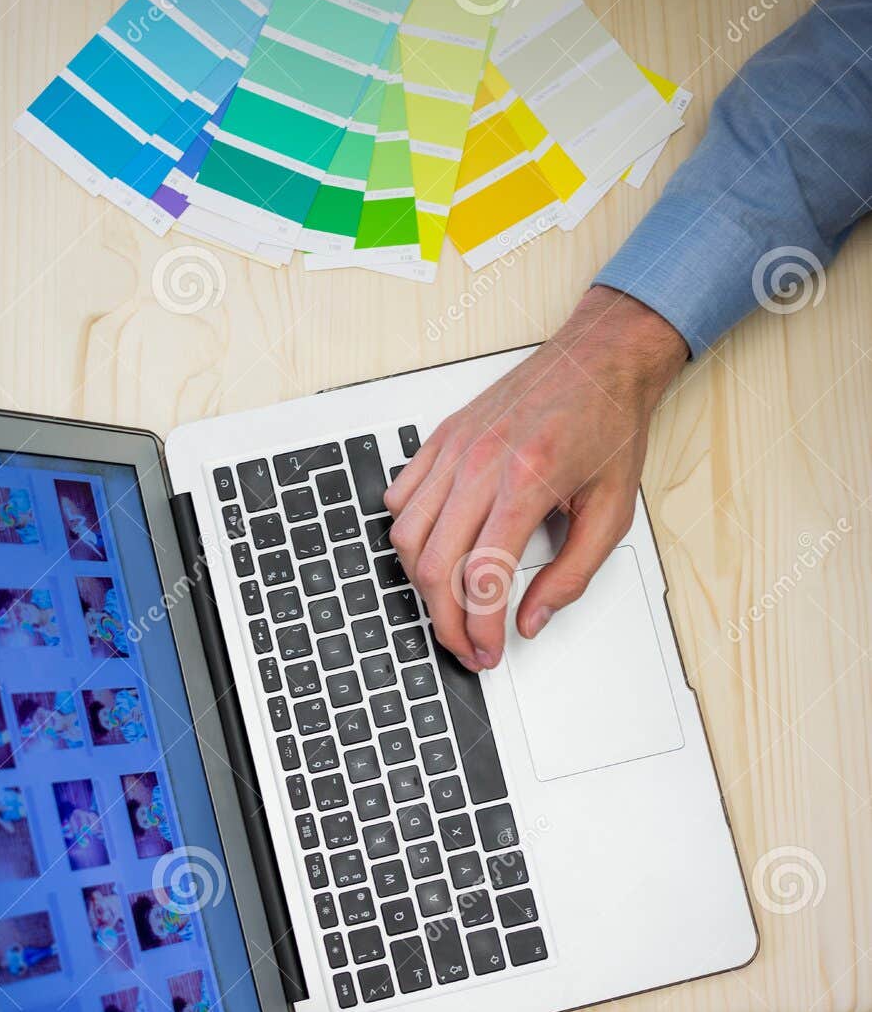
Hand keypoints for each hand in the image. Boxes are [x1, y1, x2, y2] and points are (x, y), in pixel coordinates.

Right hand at [386, 286, 687, 669]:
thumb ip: (572, 575)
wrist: (601, 358)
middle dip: (445, 622)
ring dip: (422, 582)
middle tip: (466, 646)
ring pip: (406, 535)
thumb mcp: (612, 512)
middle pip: (433, 567)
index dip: (480, 631)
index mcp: (527, 482)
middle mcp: (481, 463)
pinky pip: (398, 496)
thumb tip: (532, 620)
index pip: (481, 579)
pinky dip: (408, 533)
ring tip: (451, 604)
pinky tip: (436, 548)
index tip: (487, 653)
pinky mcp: (441, 437)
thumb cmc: (608, 424)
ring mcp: (454, 448)